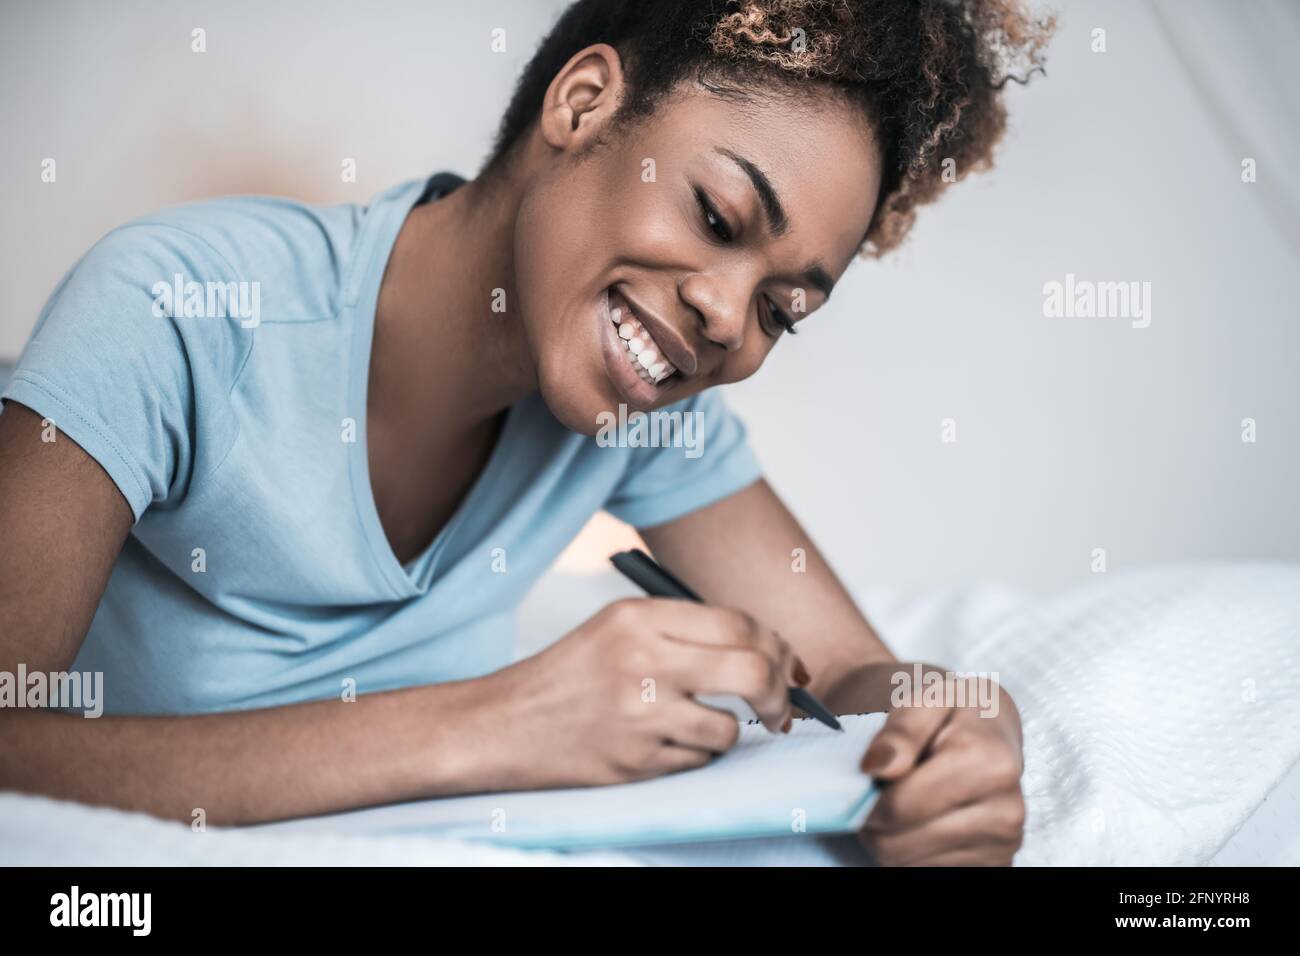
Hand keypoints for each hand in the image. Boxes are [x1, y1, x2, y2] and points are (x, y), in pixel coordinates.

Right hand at [481, 597, 810, 790]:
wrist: (506, 723)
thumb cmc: (572, 673)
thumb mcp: (620, 627)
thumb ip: (686, 629)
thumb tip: (768, 651)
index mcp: (639, 618)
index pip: (739, 624)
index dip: (777, 646)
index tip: (789, 665)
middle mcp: (642, 661)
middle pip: (753, 672)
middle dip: (781, 695)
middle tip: (784, 708)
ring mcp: (640, 715)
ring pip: (729, 729)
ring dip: (728, 733)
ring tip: (697, 725)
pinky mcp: (635, 761)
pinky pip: (698, 761)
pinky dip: (694, 756)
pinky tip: (663, 743)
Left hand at [857, 665, 1024, 865]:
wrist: (989, 726)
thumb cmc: (953, 710)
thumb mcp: (925, 697)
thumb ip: (900, 730)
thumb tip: (879, 767)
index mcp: (991, 764)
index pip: (899, 807)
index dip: (867, 795)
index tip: (865, 776)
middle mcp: (1006, 811)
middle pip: (897, 843)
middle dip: (874, 818)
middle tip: (875, 790)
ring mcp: (1003, 844)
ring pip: (905, 863)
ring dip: (889, 836)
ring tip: (900, 799)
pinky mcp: (995, 865)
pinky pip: (926, 872)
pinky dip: (911, 851)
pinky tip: (920, 819)